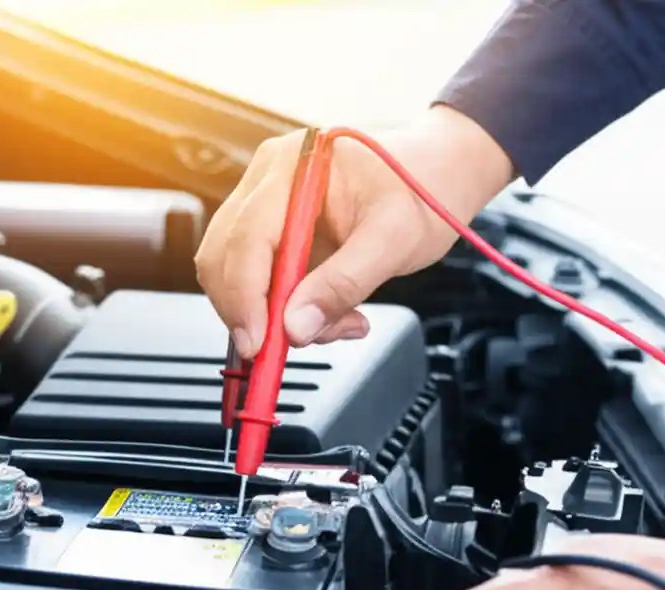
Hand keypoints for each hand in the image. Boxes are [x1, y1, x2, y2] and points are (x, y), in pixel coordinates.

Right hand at [194, 105, 512, 358]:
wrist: (440, 173)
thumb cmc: (424, 188)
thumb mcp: (395, 240)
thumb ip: (343, 284)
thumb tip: (295, 327)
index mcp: (295, 166)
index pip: (247, 237)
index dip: (244, 296)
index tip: (258, 343)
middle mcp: (268, 179)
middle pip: (224, 256)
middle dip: (250, 311)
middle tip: (287, 347)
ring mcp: (265, 203)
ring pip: (234, 273)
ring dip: (271, 314)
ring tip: (333, 324)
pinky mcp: (273, 230)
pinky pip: (257, 278)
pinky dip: (284, 309)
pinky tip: (327, 313)